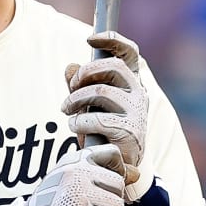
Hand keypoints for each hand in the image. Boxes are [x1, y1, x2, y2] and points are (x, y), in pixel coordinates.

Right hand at [0, 144, 126, 205]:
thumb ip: (102, 171)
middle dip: (110, 199)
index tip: (106, 183)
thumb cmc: (54, 201)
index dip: (117, 170)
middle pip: (118, 184)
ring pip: (117, 205)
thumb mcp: (72, 177)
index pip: (112, 154)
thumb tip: (136, 173)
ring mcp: (81, 194)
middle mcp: (78, 173)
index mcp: (76, 160)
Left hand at [63, 31, 149, 196]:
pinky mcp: (128, 133)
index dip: (112, 40)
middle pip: (113, 67)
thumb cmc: (103, 131)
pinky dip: (79, 121)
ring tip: (67, 111)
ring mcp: (136, 114)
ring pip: (102, 92)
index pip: (129, 54)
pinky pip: (97, 119)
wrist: (117, 167)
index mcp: (131, 84)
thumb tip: (69, 66)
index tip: (90, 39)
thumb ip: (79, 85)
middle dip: (85, 73)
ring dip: (76, 99)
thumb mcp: (89, 104)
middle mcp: (138, 95)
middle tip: (71, 86)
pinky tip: (75, 127)